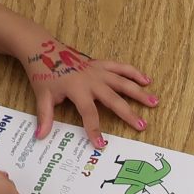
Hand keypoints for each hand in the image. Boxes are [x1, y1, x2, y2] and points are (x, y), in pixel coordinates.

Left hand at [22, 37, 157, 146]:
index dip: (95, 130)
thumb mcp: (43, 96)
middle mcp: (92, 80)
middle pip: (114, 99)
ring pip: (123, 82)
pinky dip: (134, 73)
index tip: (101, 144)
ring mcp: (98, 71)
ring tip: (154, 102)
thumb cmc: (42, 73)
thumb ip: (45, 117)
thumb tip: (40, 136)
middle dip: (128, 114)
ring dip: (139, 92)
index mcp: (77, 90)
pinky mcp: (101, 64)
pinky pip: (121, 67)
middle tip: (142, 126)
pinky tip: (146, 80)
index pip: (89, 114)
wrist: (43, 48)